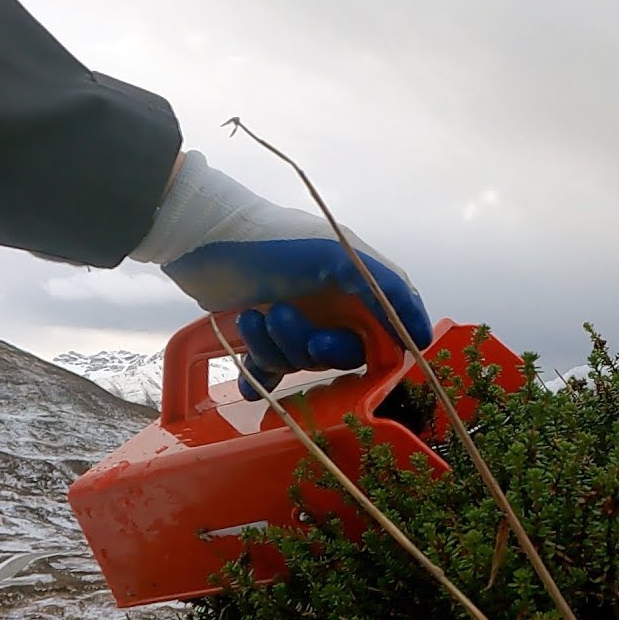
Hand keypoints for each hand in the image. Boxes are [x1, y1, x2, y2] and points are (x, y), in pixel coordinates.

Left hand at [130, 151, 432, 399]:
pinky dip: (261, 374)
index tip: (353, 354)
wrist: (200, 237)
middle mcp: (332, 304)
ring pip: (303, 362)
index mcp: (357, 283)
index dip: (377, 349)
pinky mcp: (263, 333)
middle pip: (341, 354)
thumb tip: (418, 335)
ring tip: (251, 318)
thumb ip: (384, 287)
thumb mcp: (334, 253)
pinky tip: (247, 382)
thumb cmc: (271, 241)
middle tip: (282, 318)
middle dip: (310, 344)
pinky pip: (272, 370)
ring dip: (275, 347)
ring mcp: (298, 319)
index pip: (387, 332)